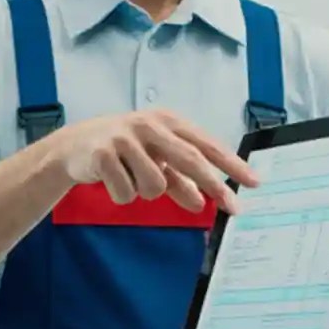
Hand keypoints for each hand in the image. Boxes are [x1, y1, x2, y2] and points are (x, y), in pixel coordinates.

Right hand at [51, 108, 258, 213]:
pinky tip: (111, 181)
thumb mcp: (156, 160)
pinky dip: (122, 195)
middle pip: (190, 159)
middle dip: (213, 185)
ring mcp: (125, 138)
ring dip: (146, 192)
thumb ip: (181, 180)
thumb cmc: (125, 150)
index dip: (231, 164)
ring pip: (155, 185)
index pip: (206, 144)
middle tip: (232, 207)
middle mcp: (149, 125)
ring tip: (131, 179)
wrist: (74, 146)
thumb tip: (203, 203)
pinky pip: (127, 194)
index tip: (254, 182)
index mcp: (167, 122)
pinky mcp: (103, 155)